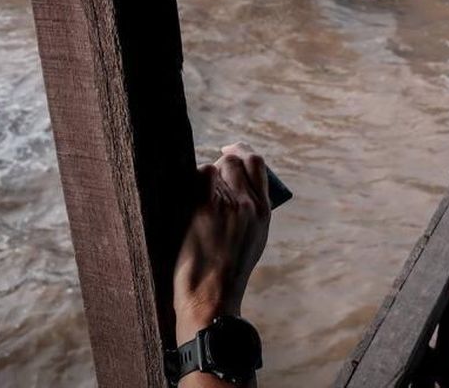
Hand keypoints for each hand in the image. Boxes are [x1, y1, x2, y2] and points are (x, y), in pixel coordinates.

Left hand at [173, 142, 270, 344]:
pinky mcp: (204, 207)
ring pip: (213, 168)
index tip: (230, 151)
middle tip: (206, 172)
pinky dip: (190, 182)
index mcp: (264, 211)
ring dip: (202, 177)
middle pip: (234, 161)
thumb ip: (250, 211)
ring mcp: (227, 203)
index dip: (242, 152)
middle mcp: (248, 203)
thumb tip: (234, 185)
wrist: (212, 296)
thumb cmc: (227, 272)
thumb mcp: (253, 239)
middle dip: (219, 162)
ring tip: (193, 198)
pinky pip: (198, 176)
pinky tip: (184, 197)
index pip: (257, 164)